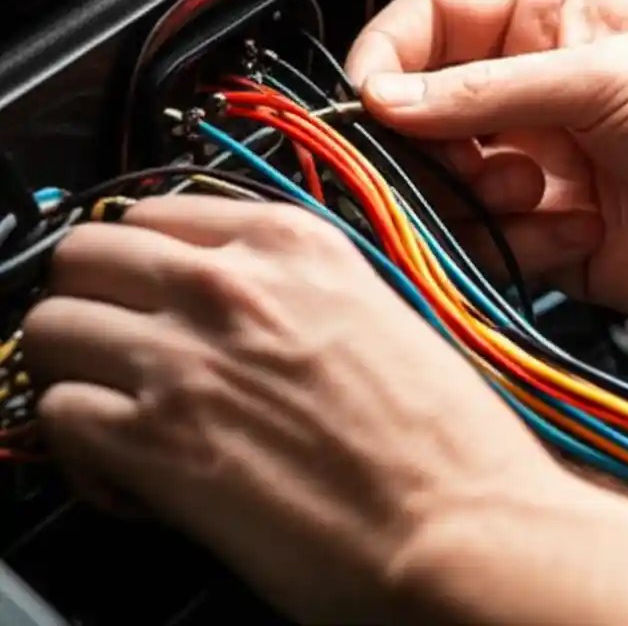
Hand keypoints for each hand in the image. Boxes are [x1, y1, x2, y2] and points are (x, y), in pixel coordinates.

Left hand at [22, 196, 569, 623]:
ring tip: (123, 419)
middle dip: (94, 307)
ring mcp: (184, 356)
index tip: (153, 300)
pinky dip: (79, 451)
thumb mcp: (384, 317)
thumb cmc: (447, 442)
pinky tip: (133, 476)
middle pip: (84, 257)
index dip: (144, 266)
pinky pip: (55, 416)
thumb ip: (299, 295)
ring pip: (50, 329)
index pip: (152, 215)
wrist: (463, 525)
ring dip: (77, 373)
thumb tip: (240, 315)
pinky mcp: (155, 441)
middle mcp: (229, 284)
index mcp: (294, 245)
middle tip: (122, 355)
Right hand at [347, 0, 627, 325]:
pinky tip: (586, 232)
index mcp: (553, 25)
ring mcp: (550, 170)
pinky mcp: (560, 239)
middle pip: (430, 116)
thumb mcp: (605, 80)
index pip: (434, 26)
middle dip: (439, 145)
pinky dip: (526, 244)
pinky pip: (497, 247)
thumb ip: (488, 92)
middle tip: (470, 160)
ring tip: (544, 196)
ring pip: (454, 189)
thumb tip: (388, 98)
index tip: (372, 100)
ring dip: (487, 199)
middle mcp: (542, 96)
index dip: (391, 59)